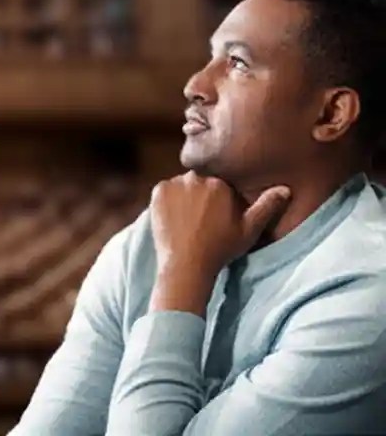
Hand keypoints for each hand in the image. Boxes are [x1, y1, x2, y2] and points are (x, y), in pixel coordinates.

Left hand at [148, 172, 289, 313]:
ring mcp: (175, 183)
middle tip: (201, 219)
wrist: (186, 264)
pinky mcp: (158, 191)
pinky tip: (174, 216)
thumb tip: (285, 188)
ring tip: (187, 219)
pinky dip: (169, 199)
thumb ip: (267, 206)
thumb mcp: (250, 230)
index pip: (221, 183)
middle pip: (201, 181)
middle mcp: (197, 177)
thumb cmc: (220, 249)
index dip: (220, 199)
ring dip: (185, 196)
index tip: (217, 216)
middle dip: (202, 195)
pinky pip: (165, 189)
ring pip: (183, 185)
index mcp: (221, 184)